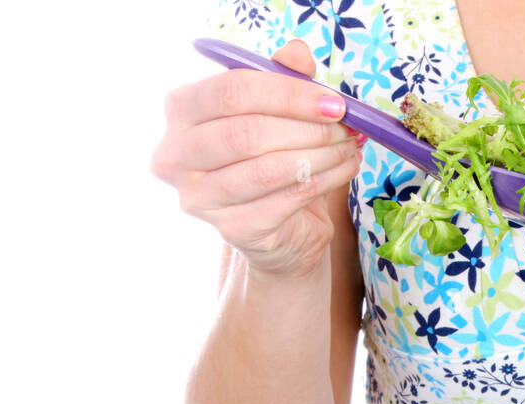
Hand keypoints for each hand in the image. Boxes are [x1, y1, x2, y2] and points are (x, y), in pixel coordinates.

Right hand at [151, 40, 364, 276]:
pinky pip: (287, 199)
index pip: (230, 91)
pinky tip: (345, 168)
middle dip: (307, 128)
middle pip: (246, 132)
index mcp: (181, 111)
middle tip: (346, 126)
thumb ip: (281, 78)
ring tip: (349, 146)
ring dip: (321, 155)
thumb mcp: (275, 112)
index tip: (333, 101)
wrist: (279, 229)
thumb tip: (297, 53)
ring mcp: (199, 198)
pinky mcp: (232, 230)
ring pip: (268, 169)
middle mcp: (175, 155)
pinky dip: (326, 180)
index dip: (287, 93)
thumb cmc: (270, 160)